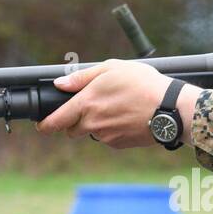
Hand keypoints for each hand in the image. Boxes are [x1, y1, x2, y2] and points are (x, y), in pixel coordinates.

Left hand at [35, 59, 197, 148]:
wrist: (170, 108)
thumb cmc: (144, 83)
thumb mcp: (111, 68)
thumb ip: (82, 78)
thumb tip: (60, 85)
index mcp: (86, 104)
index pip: (55, 121)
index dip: (45, 125)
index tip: (42, 125)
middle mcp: (92, 124)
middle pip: (72, 129)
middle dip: (76, 121)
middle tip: (93, 106)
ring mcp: (106, 136)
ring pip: (92, 133)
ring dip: (97, 124)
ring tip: (118, 108)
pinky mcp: (119, 145)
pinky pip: (108, 138)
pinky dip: (113, 130)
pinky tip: (127, 118)